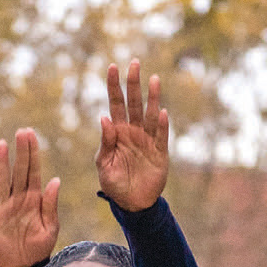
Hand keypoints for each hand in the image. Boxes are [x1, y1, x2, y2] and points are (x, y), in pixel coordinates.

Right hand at [0, 128, 60, 266]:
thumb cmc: (38, 248)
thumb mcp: (50, 229)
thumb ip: (50, 206)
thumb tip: (54, 180)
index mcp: (34, 200)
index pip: (34, 171)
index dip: (33, 153)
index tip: (32, 135)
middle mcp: (18, 199)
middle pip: (19, 170)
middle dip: (21, 152)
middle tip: (22, 132)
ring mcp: (3, 207)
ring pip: (3, 181)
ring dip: (2, 163)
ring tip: (3, 144)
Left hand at [95, 59, 168, 211]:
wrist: (132, 203)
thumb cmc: (114, 184)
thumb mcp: (103, 165)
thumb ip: (105, 143)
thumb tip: (104, 118)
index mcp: (118, 132)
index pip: (116, 104)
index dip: (114, 86)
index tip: (113, 67)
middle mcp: (133, 132)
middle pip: (134, 103)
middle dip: (134, 84)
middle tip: (134, 63)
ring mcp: (148, 141)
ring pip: (150, 115)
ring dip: (152, 98)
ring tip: (154, 79)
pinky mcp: (160, 154)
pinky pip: (161, 137)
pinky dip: (162, 126)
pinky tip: (162, 113)